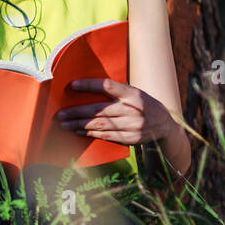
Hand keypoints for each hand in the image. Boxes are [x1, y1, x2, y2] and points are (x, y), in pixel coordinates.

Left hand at [53, 78, 176, 145]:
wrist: (165, 124)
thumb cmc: (142, 105)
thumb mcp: (134, 93)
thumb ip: (116, 93)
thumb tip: (86, 90)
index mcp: (133, 93)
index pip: (108, 86)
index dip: (89, 85)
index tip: (72, 85)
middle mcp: (133, 109)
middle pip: (99, 110)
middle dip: (77, 112)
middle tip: (60, 114)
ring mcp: (133, 125)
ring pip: (100, 125)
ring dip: (79, 125)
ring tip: (64, 124)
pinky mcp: (131, 138)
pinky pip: (106, 136)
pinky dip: (90, 134)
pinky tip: (78, 132)